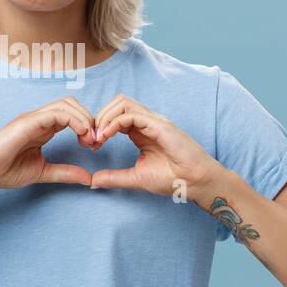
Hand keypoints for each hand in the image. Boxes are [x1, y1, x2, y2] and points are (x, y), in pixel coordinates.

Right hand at [0, 96, 99, 190]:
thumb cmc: (4, 171)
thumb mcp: (42, 172)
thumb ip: (64, 172)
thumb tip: (88, 178)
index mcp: (42, 128)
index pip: (72, 115)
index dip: (87, 126)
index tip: (94, 145)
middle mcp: (38, 119)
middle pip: (72, 104)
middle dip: (89, 119)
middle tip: (95, 141)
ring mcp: (32, 118)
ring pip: (67, 104)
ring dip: (84, 119)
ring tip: (90, 139)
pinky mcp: (27, 122)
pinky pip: (56, 113)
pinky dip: (74, 120)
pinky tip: (81, 135)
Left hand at [88, 93, 221, 195]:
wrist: (196, 182)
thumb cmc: (173, 179)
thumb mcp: (136, 178)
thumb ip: (115, 177)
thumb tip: (92, 181)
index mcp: (141, 131)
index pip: (115, 115)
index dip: (99, 126)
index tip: (91, 145)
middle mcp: (147, 122)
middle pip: (116, 103)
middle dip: (99, 117)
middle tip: (91, 140)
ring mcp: (154, 121)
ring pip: (122, 103)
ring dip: (105, 117)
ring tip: (98, 137)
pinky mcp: (159, 125)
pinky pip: (131, 114)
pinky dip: (114, 123)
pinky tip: (107, 137)